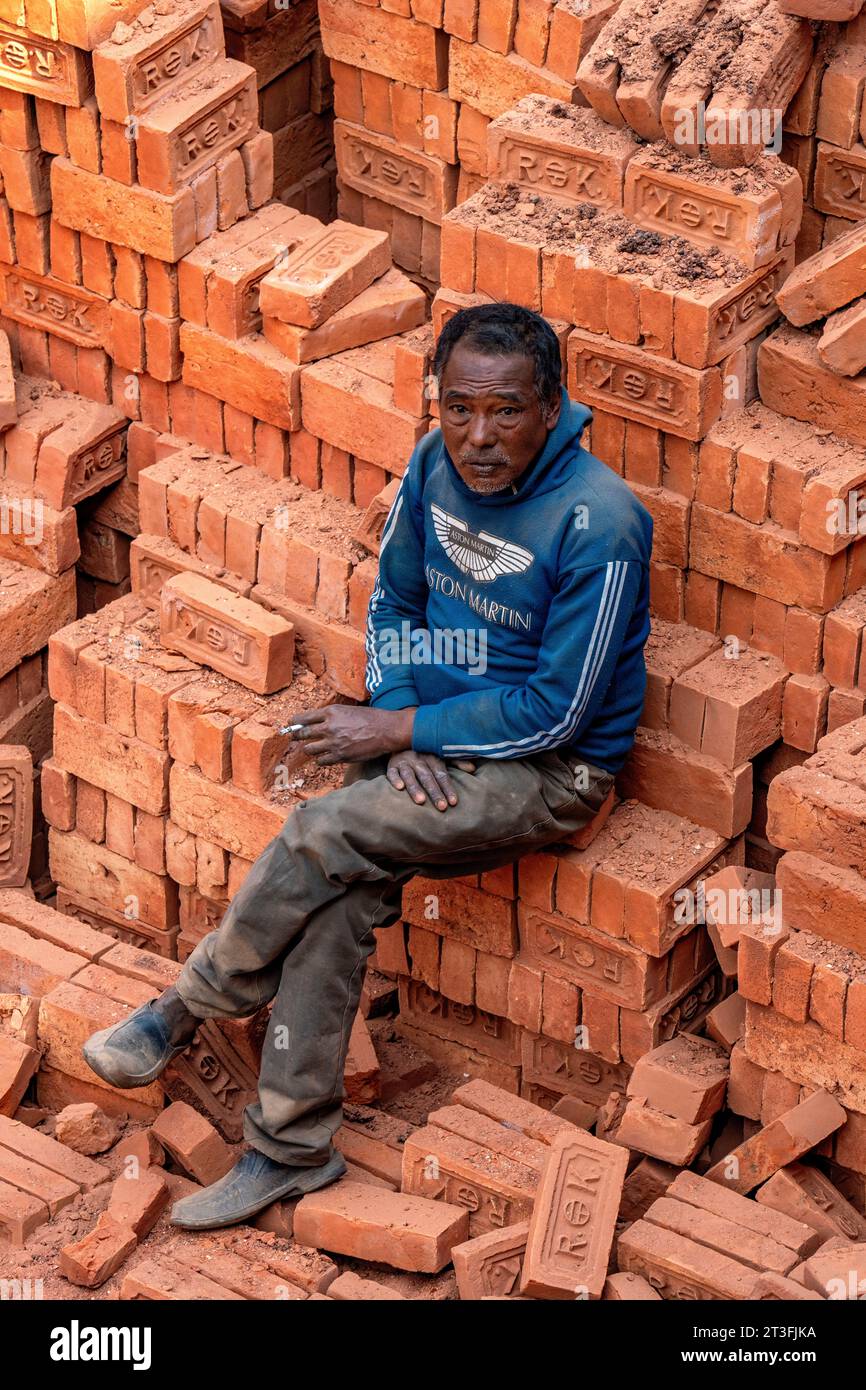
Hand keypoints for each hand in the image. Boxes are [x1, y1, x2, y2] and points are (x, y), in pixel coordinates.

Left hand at [286, 705, 415, 764]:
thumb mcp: (348, 710)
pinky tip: (324, 757)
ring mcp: (333, 743)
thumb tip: (317, 722)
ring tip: (312, 749)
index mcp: (330, 712)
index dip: (294, 722)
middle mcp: (329, 727)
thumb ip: (332, 716)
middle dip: (297, 736)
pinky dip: (321, 759)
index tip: (291, 725)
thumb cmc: (370, 718)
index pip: (303, 718)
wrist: (386, 730)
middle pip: (303, 734)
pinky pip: (321, 760)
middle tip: (295, 737)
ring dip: (309, 749)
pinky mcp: (340, 756)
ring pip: (310, 749)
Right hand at [386, 751, 475, 811]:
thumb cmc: (425, 753)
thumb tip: (472, 769)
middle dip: (435, 792)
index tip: (453, 802)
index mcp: (432, 757)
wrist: (401, 739)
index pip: (442, 774)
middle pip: (427, 777)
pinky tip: (399, 788)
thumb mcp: (441, 755)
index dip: (448, 788)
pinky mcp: (392, 765)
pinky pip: (392, 772)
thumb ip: (456, 762)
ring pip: (410, 775)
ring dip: (415, 787)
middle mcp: (418, 759)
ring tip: (421, 801)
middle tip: (442, 807)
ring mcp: (404, 762)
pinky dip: (394, 779)